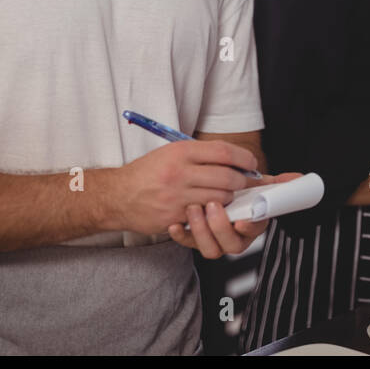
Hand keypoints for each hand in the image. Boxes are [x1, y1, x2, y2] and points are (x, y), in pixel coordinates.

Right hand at [109, 139, 258, 235]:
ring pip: (220, 198)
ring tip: (225, 194)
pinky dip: (212, 212)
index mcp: (181, 152)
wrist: (118, 196)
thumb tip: (233, 158)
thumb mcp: (171, 152)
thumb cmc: (148, 172)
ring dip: (229, 198)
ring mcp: (178, 196)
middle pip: (227, 176)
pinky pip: (205, 215)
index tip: (251, 163)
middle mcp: (180, 172)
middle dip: (242, 181)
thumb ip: (201, 153)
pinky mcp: (176, 216)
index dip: (244, 158)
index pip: (224, 152)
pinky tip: (209, 208)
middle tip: (244, 182)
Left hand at [168, 172, 302, 257]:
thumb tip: (297, 177)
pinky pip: (187, 244)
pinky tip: (175, 223)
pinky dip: (180, 235)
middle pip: (231, 245)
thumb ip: (274, 184)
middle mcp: (234, 237)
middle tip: (213, 206)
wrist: (207, 193)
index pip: (254, 231)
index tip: (242, 220)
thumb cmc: (234, 191)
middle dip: (221, 227)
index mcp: (251, 224)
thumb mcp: (253, 185)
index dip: (249, 227)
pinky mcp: (194, 239)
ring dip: (201, 230)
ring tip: (193, 209)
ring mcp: (213, 240)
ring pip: (209, 249)